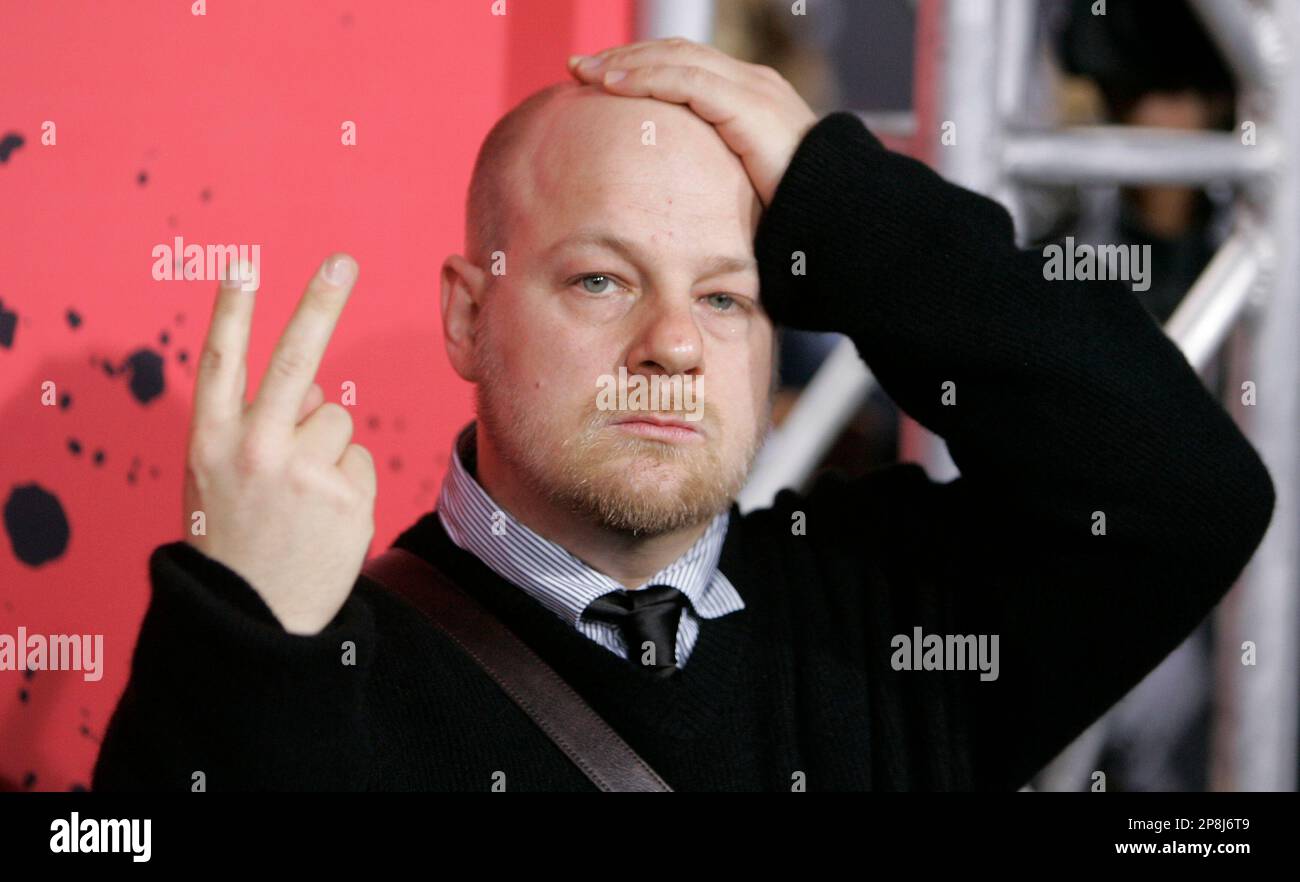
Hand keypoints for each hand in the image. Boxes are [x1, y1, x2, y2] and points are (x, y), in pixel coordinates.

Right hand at [183, 255, 375, 634]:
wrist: (254, 619)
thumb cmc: (236, 539)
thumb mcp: (219, 479)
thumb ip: (256, 426)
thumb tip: (314, 391)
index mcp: (210, 441)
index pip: (221, 362)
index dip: (232, 311)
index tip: (242, 264)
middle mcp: (253, 449)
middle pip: (295, 360)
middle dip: (319, 303)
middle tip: (342, 260)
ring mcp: (302, 473)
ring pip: (340, 422)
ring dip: (330, 450)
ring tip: (303, 499)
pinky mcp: (346, 498)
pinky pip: (361, 461)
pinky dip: (350, 484)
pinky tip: (324, 519)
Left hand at [568, 37, 817, 206]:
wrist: (839, 219)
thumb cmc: (796, 219)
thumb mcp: (745, 191)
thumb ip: (714, 182)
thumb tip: (676, 209)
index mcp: (750, 99)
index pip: (685, 67)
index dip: (640, 67)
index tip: (598, 78)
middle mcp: (752, 83)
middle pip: (675, 53)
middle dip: (624, 57)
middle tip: (579, 66)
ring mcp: (752, 89)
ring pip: (675, 58)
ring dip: (624, 62)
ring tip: (585, 72)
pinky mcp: (747, 104)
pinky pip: (686, 79)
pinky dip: (644, 77)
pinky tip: (612, 84)